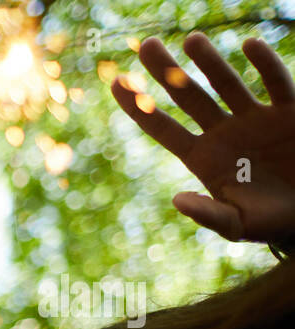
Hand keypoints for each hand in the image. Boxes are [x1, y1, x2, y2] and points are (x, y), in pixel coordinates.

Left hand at [113, 33, 294, 242]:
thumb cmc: (270, 222)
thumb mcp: (237, 225)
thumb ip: (208, 214)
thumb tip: (178, 199)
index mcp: (201, 158)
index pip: (162, 128)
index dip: (139, 107)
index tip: (115, 82)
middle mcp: (222, 132)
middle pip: (188, 96)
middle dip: (167, 71)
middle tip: (146, 45)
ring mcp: (253, 118)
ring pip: (226, 84)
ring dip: (209, 62)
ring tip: (191, 39)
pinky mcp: (288, 111)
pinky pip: (275, 84)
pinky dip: (265, 64)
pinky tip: (250, 46)